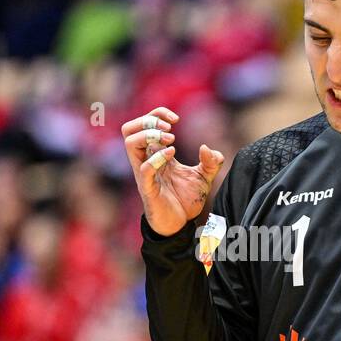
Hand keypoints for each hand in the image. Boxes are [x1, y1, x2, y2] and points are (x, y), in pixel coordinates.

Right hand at [121, 107, 223, 236]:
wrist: (180, 227)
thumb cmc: (185, 200)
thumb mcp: (204, 177)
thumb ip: (211, 162)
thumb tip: (206, 148)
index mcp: (156, 154)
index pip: (144, 123)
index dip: (158, 113)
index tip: (176, 118)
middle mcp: (146, 160)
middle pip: (129, 129)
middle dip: (148, 121)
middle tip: (169, 128)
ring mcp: (145, 174)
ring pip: (129, 143)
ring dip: (149, 134)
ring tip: (170, 139)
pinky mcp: (148, 188)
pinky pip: (144, 168)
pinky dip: (157, 157)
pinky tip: (173, 155)